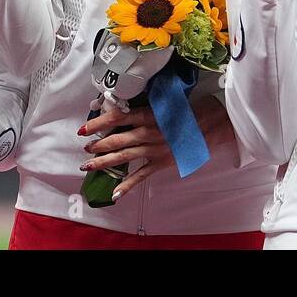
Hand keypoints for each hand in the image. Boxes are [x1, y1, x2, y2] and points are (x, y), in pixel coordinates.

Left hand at [79, 97, 233, 199]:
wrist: (211, 123)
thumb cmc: (188, 109)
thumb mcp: (164, 102)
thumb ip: (145, 108)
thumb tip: (124, 110)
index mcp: (148, 114)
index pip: (117, 117)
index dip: (99, 123)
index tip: (85, 128)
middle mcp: (148, 133)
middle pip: (117, 139)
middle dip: (98, 145)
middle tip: (85, 149)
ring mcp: (154, 150)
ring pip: (123, 157)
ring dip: (104, 162)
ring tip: (88, 165)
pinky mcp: (161, 163)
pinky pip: (141, 175)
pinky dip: (127, 185)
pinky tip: (114, 193)